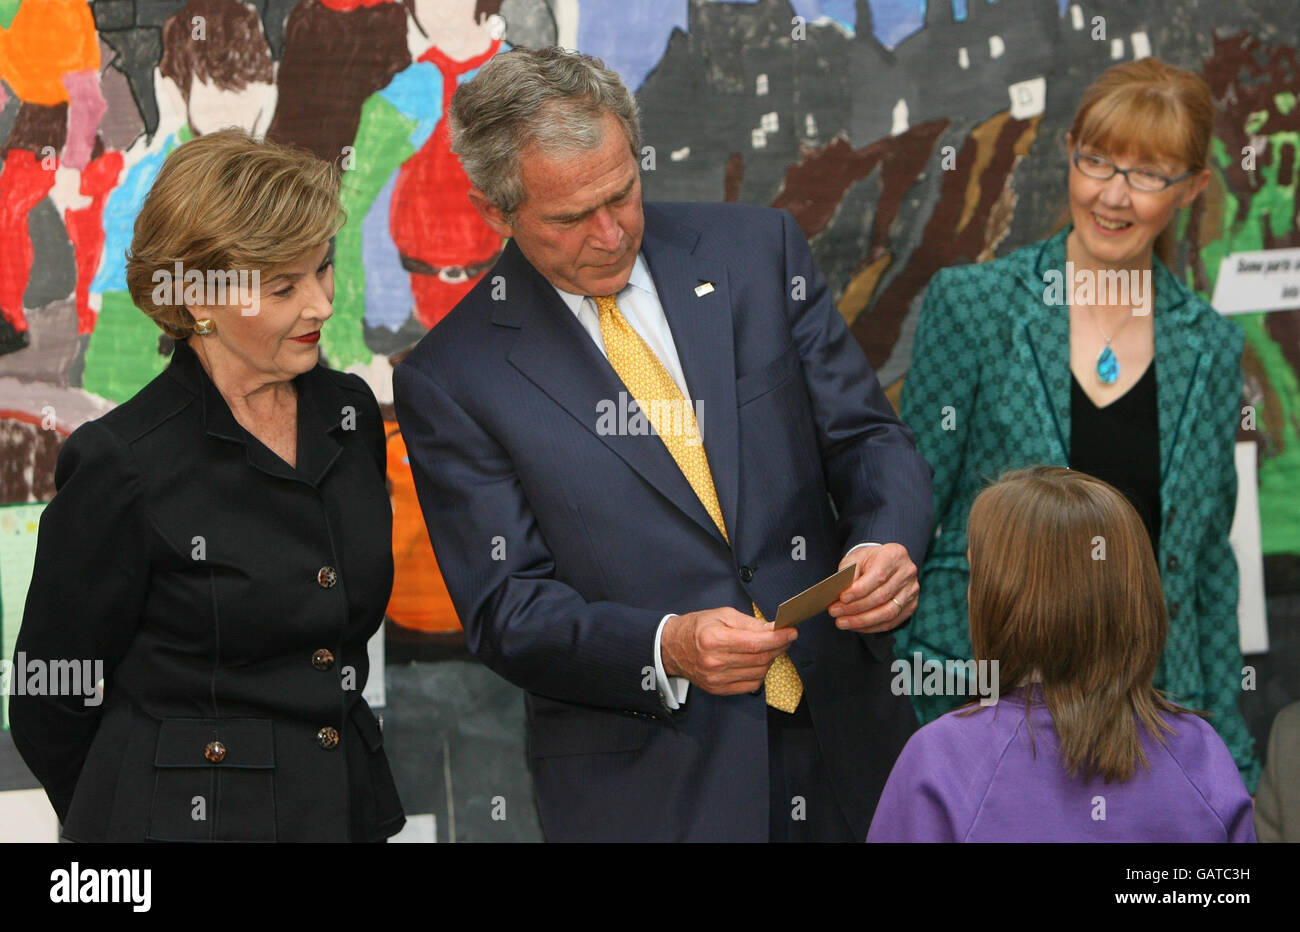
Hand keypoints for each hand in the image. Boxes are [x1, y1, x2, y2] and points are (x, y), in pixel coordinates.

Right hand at [660, 607, 795, 694]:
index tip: (791, 632)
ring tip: (770, 648)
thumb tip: (773, 628)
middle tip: (785, 638)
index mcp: (714, 640)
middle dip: (778, 647)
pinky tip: (758, 661)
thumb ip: (749, 623)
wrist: (672, 648)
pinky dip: (760, 673)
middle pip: (760, 658)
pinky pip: (751, 685)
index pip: (755, 642)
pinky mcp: (719, 689)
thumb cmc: (697, 627)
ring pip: (758, 672)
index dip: (778, 638)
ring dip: (770, 659)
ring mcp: (716, 679)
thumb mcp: (722, 615)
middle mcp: (715, 662)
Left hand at [828, 543, 917, 632]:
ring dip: (862, 621)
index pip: (877, 577)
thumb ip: (849, 572)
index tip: (841, 598)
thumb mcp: (856, 558)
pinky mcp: (911, 606)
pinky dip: (871, 627)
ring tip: (842, 622)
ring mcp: (911, 591)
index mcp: (894, 555)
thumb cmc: (868, 560)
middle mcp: (907, 573)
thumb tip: (842, 594)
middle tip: (835, 612)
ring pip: (888, 612)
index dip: (858, 591)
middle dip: (855, 608)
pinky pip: (891, 622)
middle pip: (881, 597)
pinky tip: (855, 626)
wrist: (885, 561)